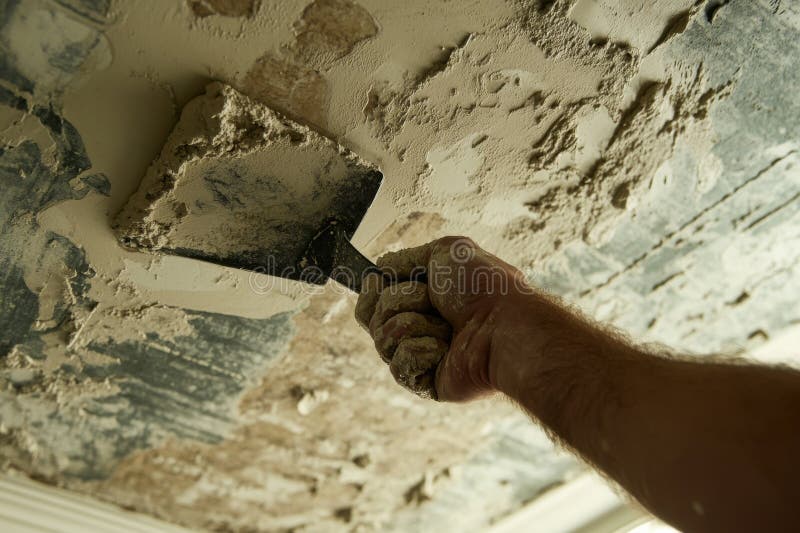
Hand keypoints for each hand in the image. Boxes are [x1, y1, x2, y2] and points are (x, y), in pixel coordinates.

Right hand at [355, 236, 531, 400]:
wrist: (504, 326)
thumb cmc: (484, 287)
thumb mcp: (445, 251)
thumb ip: (407, 257)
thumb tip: (379, 268)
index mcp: (425, 298)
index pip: (374, 299)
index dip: (372, 290)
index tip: (378, 281)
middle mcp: (420, 326)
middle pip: (371, 319)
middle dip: (397, 302)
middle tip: (432, 301)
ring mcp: (421, 355)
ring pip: (383, 340)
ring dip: (412, 325)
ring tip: (445, 327)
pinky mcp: (425, 382)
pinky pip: (398, 367)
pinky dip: (419, 351)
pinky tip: (443, 349)